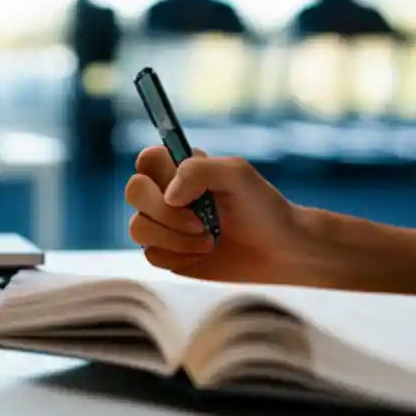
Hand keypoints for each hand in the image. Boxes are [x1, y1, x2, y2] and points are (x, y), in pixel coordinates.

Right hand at [123, 147, 319, 283]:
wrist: (282, 253)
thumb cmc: (265, 209)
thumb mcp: (239, 175)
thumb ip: (200, 171)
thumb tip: (169, 195)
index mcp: (183, 170)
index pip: (147, 159)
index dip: (156, 171)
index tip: (185, 189)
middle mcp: (168, 195)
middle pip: (133, 191)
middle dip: (164, 211)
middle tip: (201, 222)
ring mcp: (165, 227)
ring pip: (138, 227)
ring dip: (174, 237)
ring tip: (208, 241)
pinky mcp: (168, 256)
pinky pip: (151, 255)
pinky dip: (177, 255)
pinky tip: (204, 255)